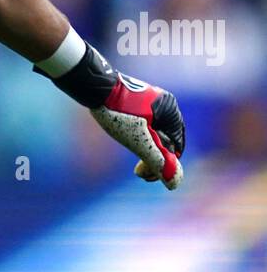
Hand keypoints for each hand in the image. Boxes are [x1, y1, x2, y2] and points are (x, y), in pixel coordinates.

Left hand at [39, 40, 185, 191]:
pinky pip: (147, 126)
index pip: (177, 146)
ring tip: (135, 164)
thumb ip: (157, 162)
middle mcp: (165, 104)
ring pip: (156, 134)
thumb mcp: (139, 142)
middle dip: (156, 159)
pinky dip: (141, 139)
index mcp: (171, 111)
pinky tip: (130, 145)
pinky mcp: (139, 102)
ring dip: (147, 150)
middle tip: (140, 173)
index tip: (148, 176)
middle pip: (168, 140)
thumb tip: (173, 183)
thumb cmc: (118, 114)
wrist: (94, 88)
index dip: (166, 164)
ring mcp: (152, 101)